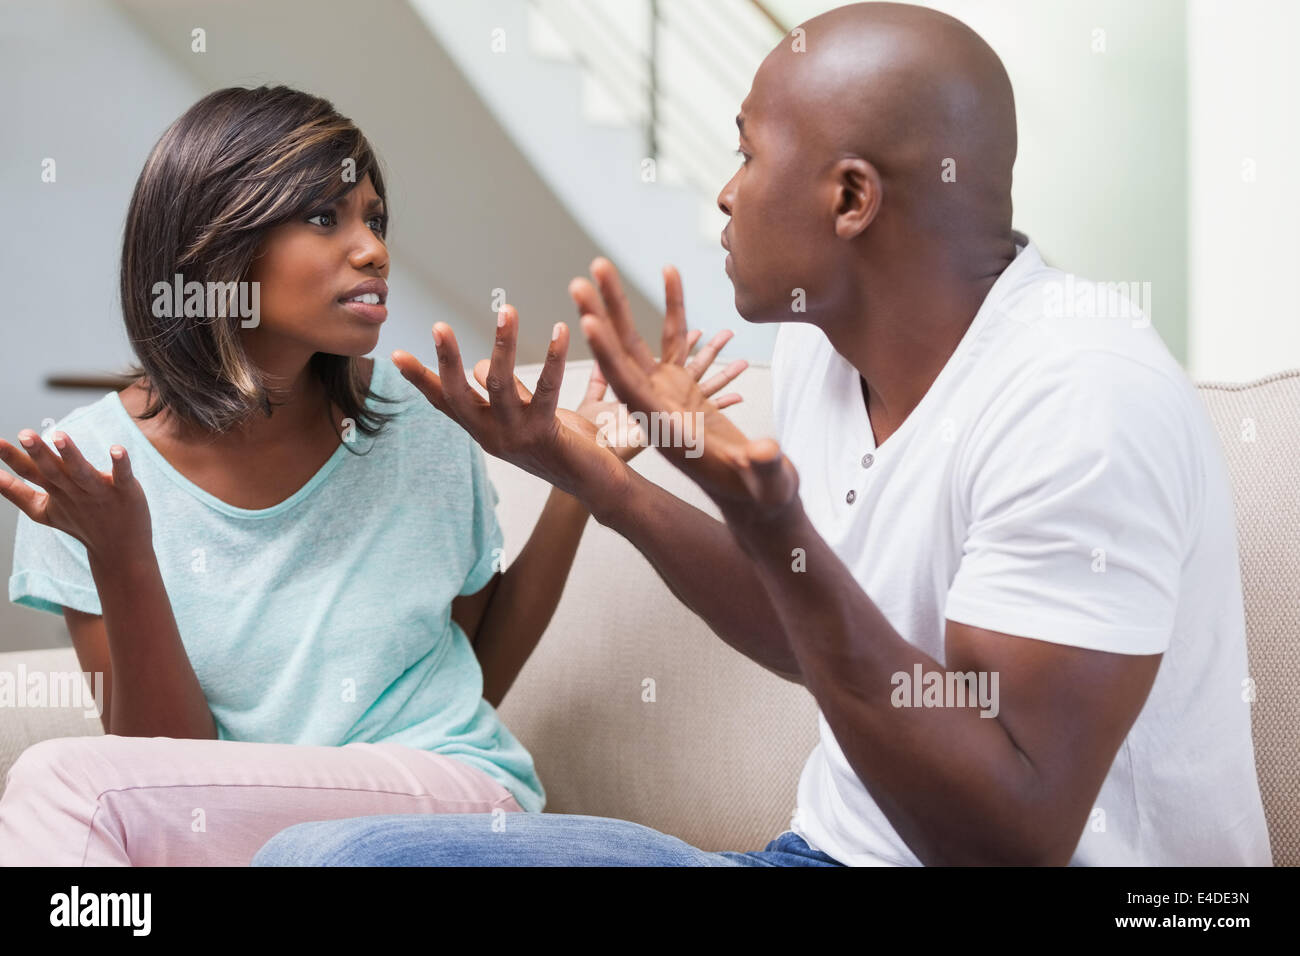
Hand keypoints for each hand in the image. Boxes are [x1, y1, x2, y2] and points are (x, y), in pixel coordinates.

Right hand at [0, 429, 151, 561]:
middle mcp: (75, 491)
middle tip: (25, 434)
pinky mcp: (126, 491)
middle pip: (54, 471)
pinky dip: (120, 463)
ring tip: (60, 436)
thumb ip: (16, 493)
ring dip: (72, 455)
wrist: (119, 551)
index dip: (12, 458)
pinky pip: (123, 475)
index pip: (30, 473)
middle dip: (40, 453)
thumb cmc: (80, 523)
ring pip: (83, 472)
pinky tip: (118, 449)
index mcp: (55, 492)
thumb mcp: (43, 511)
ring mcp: (100, 492)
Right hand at [392, 306, 627, 502]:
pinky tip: (560, 330)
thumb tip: (483, 364)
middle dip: (447, 360)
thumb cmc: (566, 447)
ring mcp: (517, 437)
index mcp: (485, 430)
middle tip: (438, 325)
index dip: (420, 380)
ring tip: (507, 310)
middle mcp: (494, 436)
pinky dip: (552, 357)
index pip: (445, 403)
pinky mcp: (546, 434)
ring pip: (501, 385)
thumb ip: (508, 393)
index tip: (394, 355)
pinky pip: (546, 389)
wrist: (597, 486)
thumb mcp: (527, 415)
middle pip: (459, 396)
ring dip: (504, 345)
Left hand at [572, 258, 799, 518]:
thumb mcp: (767, 482)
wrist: (758, 498)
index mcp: (666, 429)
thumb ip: (764, 467)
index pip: (630, 387)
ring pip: (637, 342)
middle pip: (621, 356)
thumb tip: (764, 452)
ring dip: (618, 305)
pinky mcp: (683, 385)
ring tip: (600, 265)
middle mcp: (655, 408)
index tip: (587, 322)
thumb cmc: (764, 493)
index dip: (609, 355)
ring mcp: (666, 394)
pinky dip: (672, 306)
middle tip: (578, 280)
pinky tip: (669, 271)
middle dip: (600, 318)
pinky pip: (675, 338)